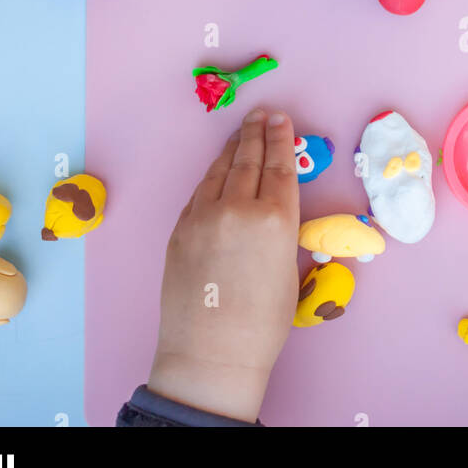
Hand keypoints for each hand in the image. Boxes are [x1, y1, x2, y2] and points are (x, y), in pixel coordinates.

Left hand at [148, 109, 301, 422]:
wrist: (211, 352)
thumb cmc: (262, 323)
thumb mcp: (287, 268)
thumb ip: (278, 229)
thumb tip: (269, 210)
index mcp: (275, 218)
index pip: (280, 165)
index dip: (282, 138)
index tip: (281, 119)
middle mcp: (238, 209)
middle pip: (249, 159)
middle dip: (257, 133)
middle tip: (262, 114)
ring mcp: (203, 217)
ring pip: (220, 171)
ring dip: (233, 148)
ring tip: (242, 131)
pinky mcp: (181, 230)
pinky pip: (200, 192)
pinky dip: (214, 175)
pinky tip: (220, 170)